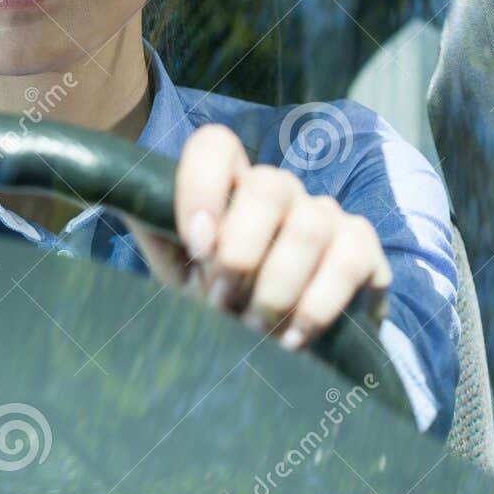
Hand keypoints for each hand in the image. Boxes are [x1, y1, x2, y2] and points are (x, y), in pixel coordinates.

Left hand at [140, 123, 390, 349]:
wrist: (278, 349)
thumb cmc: (218, 299)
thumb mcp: (175, 266)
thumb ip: (155, 229)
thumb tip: (128, 198)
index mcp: (230, 186)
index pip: (216, 145)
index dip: (203, 184)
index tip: (194, 243)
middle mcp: (282, 191)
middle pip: (271, 186)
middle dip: (241, 253)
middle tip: (222, 302)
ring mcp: (328, 216)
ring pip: (311, 227)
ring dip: (276, 288)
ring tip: (255, 329)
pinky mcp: (365, 252)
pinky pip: (349, 263)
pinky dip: (316, 307)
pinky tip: (293, 338)